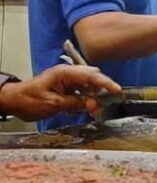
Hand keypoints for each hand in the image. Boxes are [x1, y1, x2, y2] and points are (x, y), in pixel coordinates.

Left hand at [0, 65, 120, 121]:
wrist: (13, 102)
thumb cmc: (29, 99)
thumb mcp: (53, 104)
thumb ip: (75, 103)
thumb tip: (94, 104)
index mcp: (66, 73)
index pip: (91, 75)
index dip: (106, 83)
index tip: (117, 90)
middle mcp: (68, 74)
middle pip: (92, 78)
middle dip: (101, 89)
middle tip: (106, 102)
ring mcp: (67, 80)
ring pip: (88, 86)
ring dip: (93, 97)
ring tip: (94, 109)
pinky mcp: (65, 88)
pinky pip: (80, 92)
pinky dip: (84, 100)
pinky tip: (83, 108)